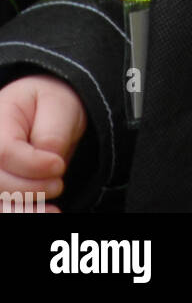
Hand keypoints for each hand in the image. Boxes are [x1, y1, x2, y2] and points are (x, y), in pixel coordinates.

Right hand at [0, 75, 87, 212]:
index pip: (4, 152)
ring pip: (0, 200)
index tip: (59, 165)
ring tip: (53, 211)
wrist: (50, 111)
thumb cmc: (53, 105)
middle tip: (59, 184)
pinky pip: (6, 206)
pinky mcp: (2, 188)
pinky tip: (48, 213)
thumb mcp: (59, 108)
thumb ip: (51, 136)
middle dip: (31, 189)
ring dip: (25, 209)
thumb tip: (49, 162)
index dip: (32, 165)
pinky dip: (26, 212)